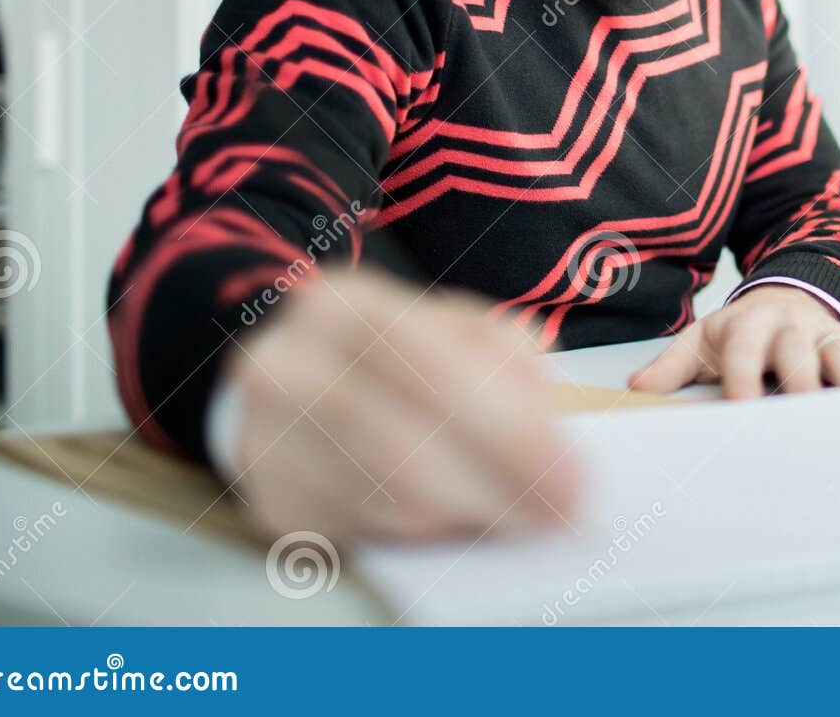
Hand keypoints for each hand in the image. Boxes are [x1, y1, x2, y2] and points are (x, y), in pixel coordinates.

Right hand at [220, 266, 577, 542]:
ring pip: (387, 498)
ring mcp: (268, 440)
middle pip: (407, 444)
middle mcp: (289, 367)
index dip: (510, 427)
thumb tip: (543, 411)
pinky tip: (464, 520)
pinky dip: (428, 534)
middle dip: (500, 486)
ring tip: (524, 515)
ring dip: (472, 514)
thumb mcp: (444, 326)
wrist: (288, 385)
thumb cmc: (389, 358)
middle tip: (560, 511)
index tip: (572, 471)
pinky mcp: (273, 504)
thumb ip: (500, 353)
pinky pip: (365, 533)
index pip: (433, 367)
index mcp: (343, 305)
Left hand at [628, 284, 839, 397]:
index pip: (745, 351)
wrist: (789, 296)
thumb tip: (637, 388)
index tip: (743, 410)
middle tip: (802, 424)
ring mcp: (830, 335)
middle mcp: (794, 327)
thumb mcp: (704, 338)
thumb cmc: (741, 331)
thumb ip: (673, 364)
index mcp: (751, 323)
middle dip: (801, 385)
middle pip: (800, 354)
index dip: (744, 378)